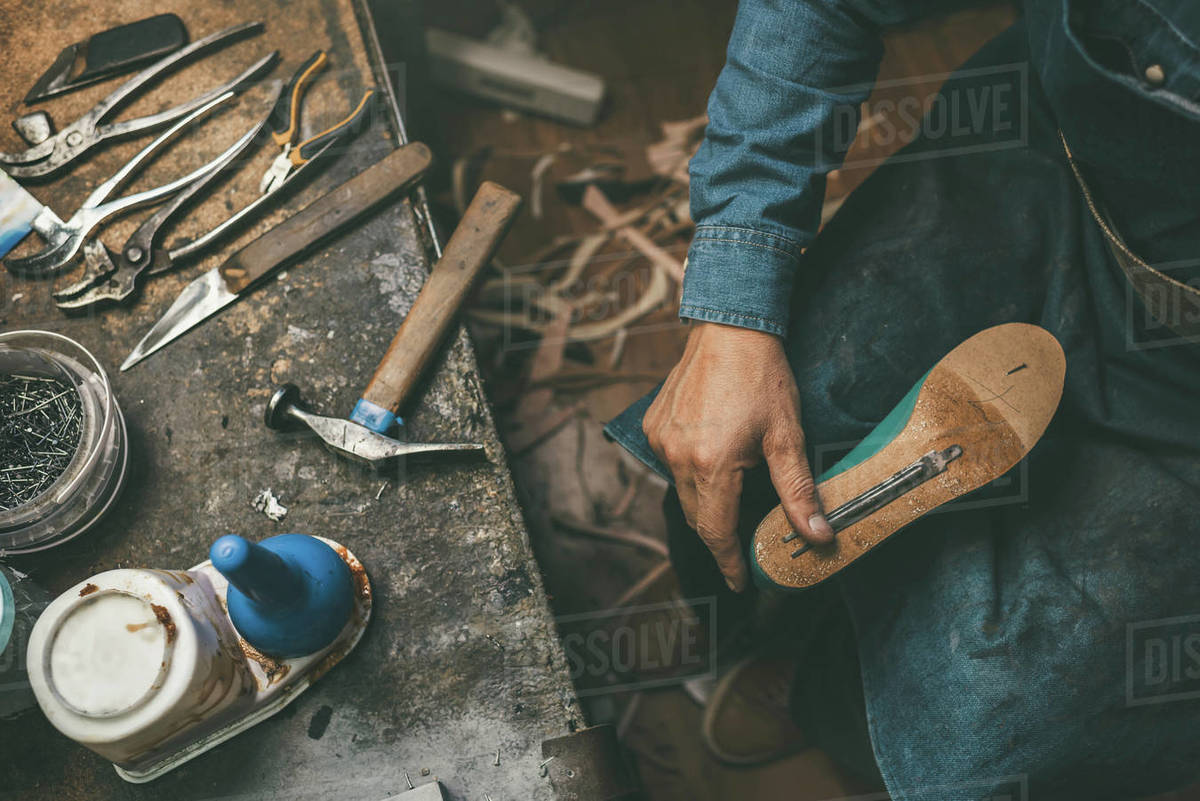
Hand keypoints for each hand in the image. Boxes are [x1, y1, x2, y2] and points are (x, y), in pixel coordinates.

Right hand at [643, 321, 832, 590]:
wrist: (729, 327)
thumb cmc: (762, 378)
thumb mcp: (787, 436)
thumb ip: (798, 492)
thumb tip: (818, 536)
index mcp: (711, 466)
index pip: (717, 533)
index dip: (729, 562)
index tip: (740, 583)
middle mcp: (677, 457)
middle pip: (697, 517)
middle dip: (719, 534)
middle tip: (743, 544)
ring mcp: (661, 441)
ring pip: (681, 492)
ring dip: (705, 502)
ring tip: (733, 494)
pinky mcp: (653, 426)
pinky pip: (670, 464)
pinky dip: (690, 472)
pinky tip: (713, 456)